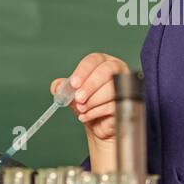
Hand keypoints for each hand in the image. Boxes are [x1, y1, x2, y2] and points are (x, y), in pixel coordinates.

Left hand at [54, 52, 129, 171]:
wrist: (96, 123)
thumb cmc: (87, 103)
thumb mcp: (71, 93)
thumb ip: (62, 87)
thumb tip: (58, 86)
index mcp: (102, 62)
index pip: (94, 60)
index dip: (83, 71)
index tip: (74, 84)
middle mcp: (116, 70)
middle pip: (106, 71)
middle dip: (90, 86)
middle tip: (78, 98)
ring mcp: (124, 85)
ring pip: (111, 89)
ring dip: (92, 101)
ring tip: (82, 109)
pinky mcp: (126, 102)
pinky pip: (113, 105)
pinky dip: (96, 112)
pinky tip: (87, 116)